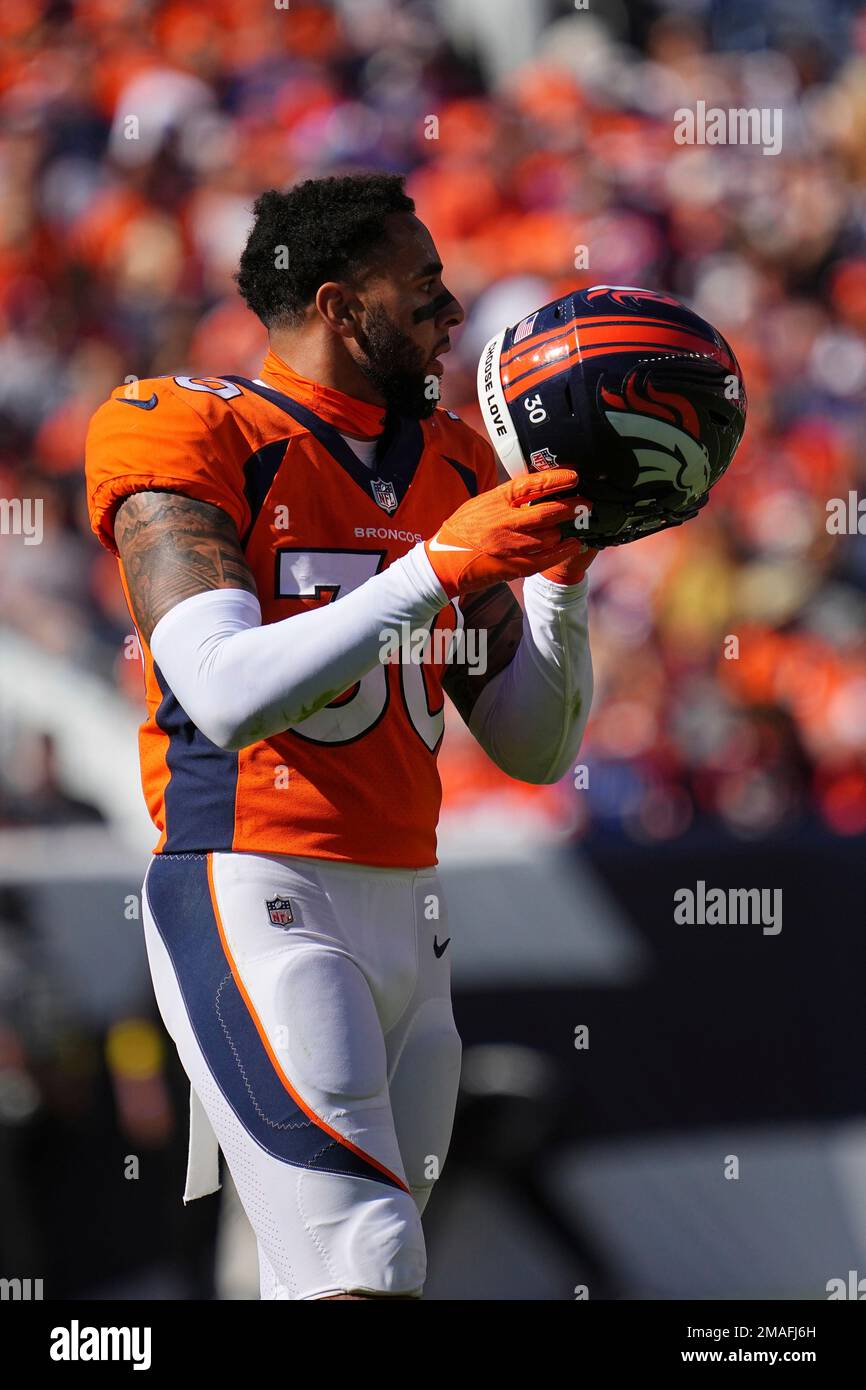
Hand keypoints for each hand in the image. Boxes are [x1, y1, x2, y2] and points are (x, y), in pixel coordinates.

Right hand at [425, 469, 589, 596]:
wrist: (442, 562)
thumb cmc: (462, 530)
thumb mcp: (481, 503)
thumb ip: (506, 497)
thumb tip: (535, 487)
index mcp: (496, 501)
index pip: (531, 485)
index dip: (556, 480)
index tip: (574, 477)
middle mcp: (504, 521)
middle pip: (547, 512)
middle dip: (571, 507)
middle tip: (587, 504)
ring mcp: (509, 545)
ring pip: (550, 536)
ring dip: (564, 531)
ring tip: (577, 525)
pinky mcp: (512, 565)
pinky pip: (545, 558)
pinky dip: (563, 551)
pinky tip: (574, 544)